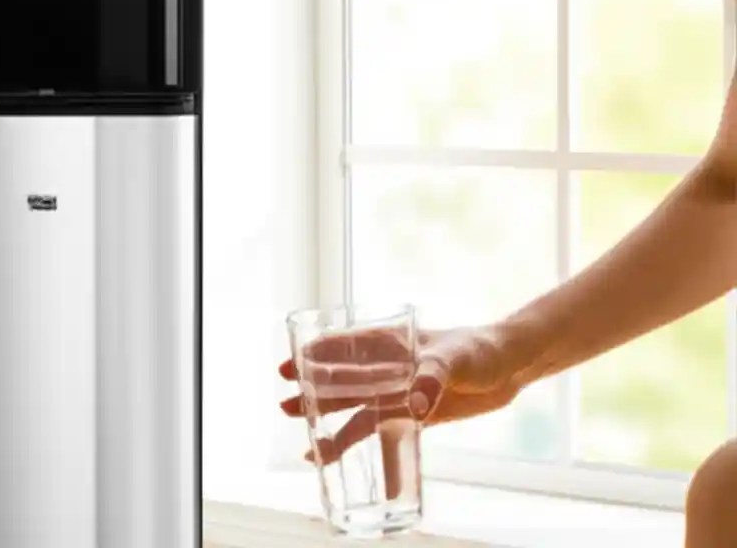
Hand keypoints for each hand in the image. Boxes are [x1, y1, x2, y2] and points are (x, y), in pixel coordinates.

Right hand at [278, 325, 528, 462]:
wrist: (509, 368)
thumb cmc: (479, 350)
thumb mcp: (456, 358)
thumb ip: (432, 377)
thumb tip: (415, 406)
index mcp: (389, 342)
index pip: (342, 345)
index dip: (314, 356)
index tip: (290, 366)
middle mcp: (384, 367)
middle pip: (340, 380)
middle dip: (312, 392)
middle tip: (287, 405)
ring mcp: (394, 392)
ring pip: (352, 409)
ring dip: (326, 421)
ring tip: (303, 438)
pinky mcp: (407, 416)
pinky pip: (372, 431)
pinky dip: (350, 443)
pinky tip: (328, 454)